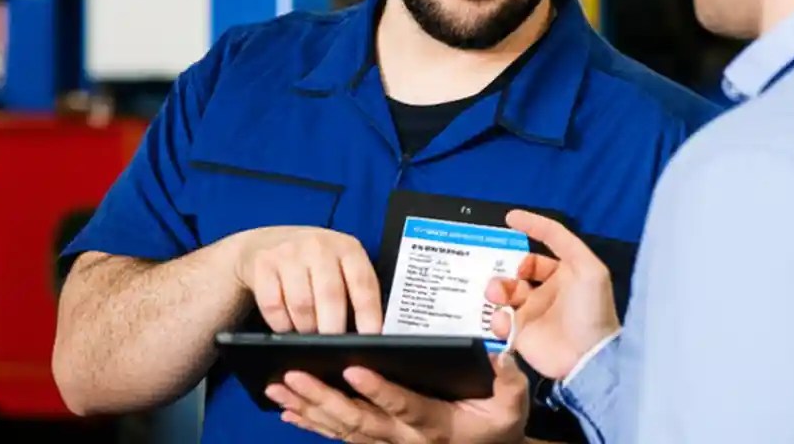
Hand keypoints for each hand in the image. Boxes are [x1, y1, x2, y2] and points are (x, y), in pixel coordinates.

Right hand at [232, 226, 382, 333]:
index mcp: (347, 248)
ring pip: (301, 304)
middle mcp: (319, 246)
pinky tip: (287, 325)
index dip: (369, 314)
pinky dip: (282, 324)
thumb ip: (354, 290)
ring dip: (306, 328)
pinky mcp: (263, 264)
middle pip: (330, 295)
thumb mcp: (339, 264)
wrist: (266, 242)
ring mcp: (289, 253)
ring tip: (310, 335)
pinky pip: (274, 305)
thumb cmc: (312, 262)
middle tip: (334, 347)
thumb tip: (368, 332)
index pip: (363, 284)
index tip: (370, 339)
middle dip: (333, 329)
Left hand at [266, 352, 528, 442]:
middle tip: (294, 376)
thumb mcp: (513, 404)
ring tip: (280, 389)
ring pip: (343, 430)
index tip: (354, 367)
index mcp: (438, 424)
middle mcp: (407, 439)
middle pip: (359, 420)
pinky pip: (341, 437)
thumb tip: (497, 358)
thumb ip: (507, 381)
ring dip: (309, 409)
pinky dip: (313, 425)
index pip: (405, 405)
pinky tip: (288, 413)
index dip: (379, 389)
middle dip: (323, 397)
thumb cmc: (498, 424)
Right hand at [486, 211, 619, 379]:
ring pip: (503, 292)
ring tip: (497, 296)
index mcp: (565, 272)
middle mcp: (547, 289)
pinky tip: (505, 321)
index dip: (529, 229)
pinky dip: (496, 319)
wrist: (587, 357)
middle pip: (516, 269)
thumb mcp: (589, 268)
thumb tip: (536, 224)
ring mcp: (532, 312)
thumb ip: (565, 242)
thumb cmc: (592, 310)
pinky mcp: (520, 334)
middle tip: (507, 278)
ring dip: (496, 290)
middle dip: (505, 268)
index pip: (543, 244)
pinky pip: (498, 321)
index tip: (510, 219)